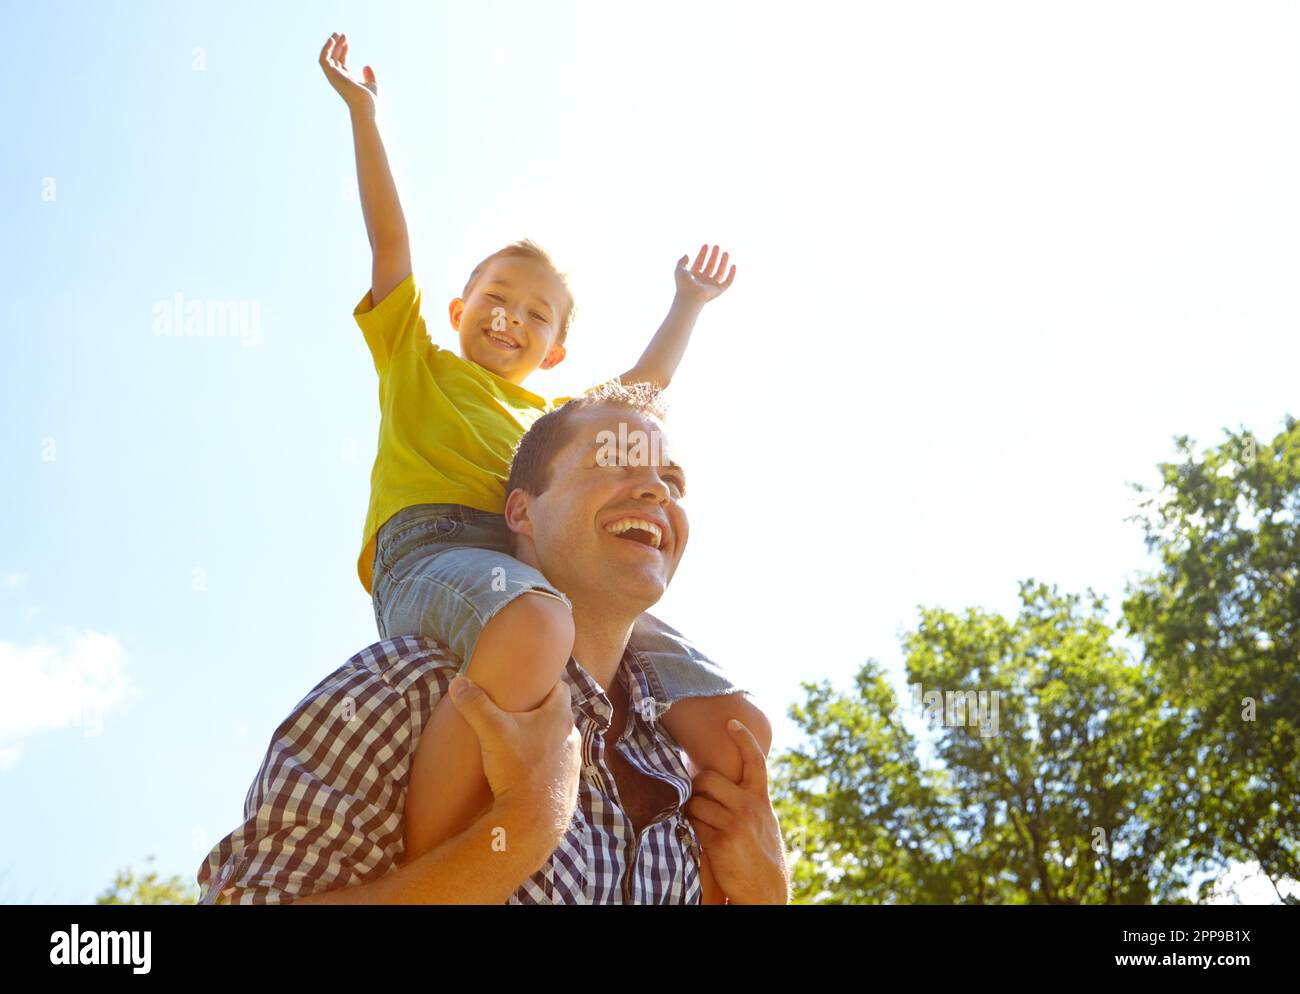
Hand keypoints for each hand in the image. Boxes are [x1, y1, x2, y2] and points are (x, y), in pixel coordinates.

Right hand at [319, 32, 378, 116]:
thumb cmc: (371, 99)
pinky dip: (325, 49)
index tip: (347, 41)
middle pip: (335, 58)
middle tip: (341, 34)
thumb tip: (367, 65)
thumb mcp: (373, 84)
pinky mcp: (331, 75)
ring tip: (337, 34)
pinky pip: (323, 59)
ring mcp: (334, 77)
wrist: (367, 105)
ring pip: (328, 57)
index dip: (343, 50)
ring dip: (331, 45)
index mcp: (346, 80)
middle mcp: (338, 78)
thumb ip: (370, 75)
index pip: (342, 62)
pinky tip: (332, 40)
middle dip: (337, 45)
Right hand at [446, 674, 581, 837]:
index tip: (532, 683)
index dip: (547, 683)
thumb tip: (458, 682)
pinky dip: (545, 765)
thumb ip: (474, 704)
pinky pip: (557, 767)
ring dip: (544, 740)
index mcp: (559, 717)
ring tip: (521, 743)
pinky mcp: (567, 786)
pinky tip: (526, 771)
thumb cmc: (517, 769)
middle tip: (519, 712)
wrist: (532, 820)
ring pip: (559, 742)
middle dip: (541, 712)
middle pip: (559, 716)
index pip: (561, 688)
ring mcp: (572, 763)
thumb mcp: (491, 731)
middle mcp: (572, 737)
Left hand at [674, 244, 736, 304]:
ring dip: (723, 262)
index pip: (699, 263)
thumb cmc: (683, 285)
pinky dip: (731, 274)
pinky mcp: (718, 290)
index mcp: (694, 276)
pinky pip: (727, 282)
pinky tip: (733, 265)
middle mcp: (703, 281)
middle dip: (714, 256)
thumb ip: (681, 262)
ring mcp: (711, 286)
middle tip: (716, 246)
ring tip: (726, 252)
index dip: (702, 254)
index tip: (706, 245)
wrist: (690, 297)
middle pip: (710, 266)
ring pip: (720, 272)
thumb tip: (687, 255)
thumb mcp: (679, 270)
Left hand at [684, 719, 789, 903]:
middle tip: (694, 795)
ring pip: (697, 802)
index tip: (731, 721)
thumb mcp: (764, 822)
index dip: (743, 738)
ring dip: (690, 810)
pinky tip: (695, 835)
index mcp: (761, 800)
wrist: (765, 891)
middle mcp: (749, 806)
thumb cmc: (761, 855)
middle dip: (695, 785)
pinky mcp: (720, 841)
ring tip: (696, 821)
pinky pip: (693, 824)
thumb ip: (748, 801)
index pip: (755, 761)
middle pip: (709, 778)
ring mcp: (735, 823)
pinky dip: (690, 827)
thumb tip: (723, 782)